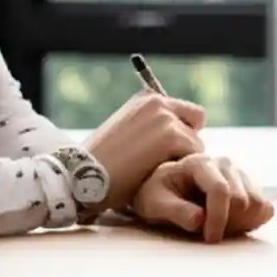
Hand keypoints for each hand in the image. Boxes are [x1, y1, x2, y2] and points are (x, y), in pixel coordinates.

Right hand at [82, 91, 206, 210]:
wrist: (80, 174)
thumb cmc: (101, 163)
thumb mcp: (125, 134)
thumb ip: (151, 128)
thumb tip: (180, 133)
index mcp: (147, 100)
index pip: (186, 112)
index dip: (181, 132)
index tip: (166, 151)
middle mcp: (158, 102)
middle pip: (195, 124)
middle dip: (185, 145)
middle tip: (161, 164)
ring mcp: (167, 118)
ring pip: (195, 144)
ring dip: (181, 160)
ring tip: (154, 171)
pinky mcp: (173, 136)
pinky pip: (194, 157)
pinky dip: (180, 170)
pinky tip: (157, 176)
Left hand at [132, 154, 273, 242]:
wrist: (165, 190)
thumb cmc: (157, 196)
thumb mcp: (154, 204)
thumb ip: (175, 210)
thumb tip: (199, 219)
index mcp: (199, 163)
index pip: (220, 189)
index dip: (218, 218)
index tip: (210, 239)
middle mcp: (224, 163)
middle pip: (241, 199)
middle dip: (227, 223)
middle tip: (208, 235)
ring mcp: (240, 173)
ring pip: (257, 203)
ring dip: (241, 223)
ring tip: (218, 228)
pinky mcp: (250, 186)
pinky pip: (265, 207)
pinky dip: (253, 221)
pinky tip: (232, 225)